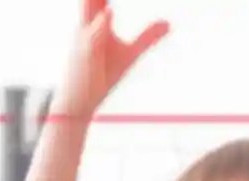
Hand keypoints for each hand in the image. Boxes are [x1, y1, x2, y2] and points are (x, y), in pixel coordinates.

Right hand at [52, 0, 169, 119]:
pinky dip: (99, 27)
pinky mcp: (84, 57)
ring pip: (90, 12)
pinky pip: (91, 38)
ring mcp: (83, 39)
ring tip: (107, 1)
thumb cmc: (101, 75)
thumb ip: (147, 37)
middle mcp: (87, 24)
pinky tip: (107, 15)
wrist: (80, 102)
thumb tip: (167, 23)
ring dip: (96, 1)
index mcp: (95, 19)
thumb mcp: (129, 54)